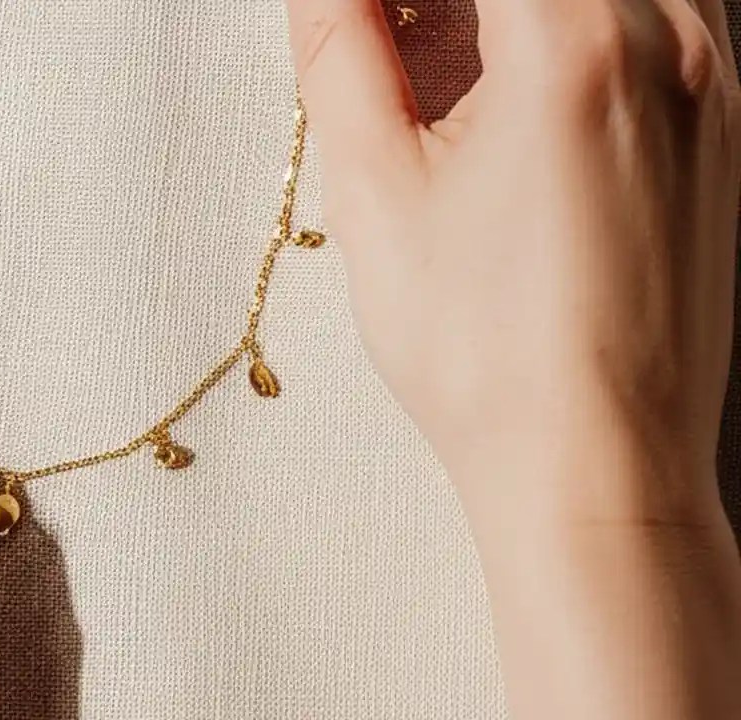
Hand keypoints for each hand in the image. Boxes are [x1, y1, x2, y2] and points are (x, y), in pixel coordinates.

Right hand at [286, 0, 739, 517]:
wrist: (596, 462)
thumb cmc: (488, 354)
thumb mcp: (376, 194)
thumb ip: (341, 54)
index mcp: (574, 45)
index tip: (363, 22)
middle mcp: (668, 44)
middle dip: (448, 3)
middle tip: (391, 41)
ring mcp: (712, 85)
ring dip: (511, 13)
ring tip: (448, 70)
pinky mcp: (722, 130)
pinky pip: (657, 19)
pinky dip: (576, 29)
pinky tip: (514, 92)